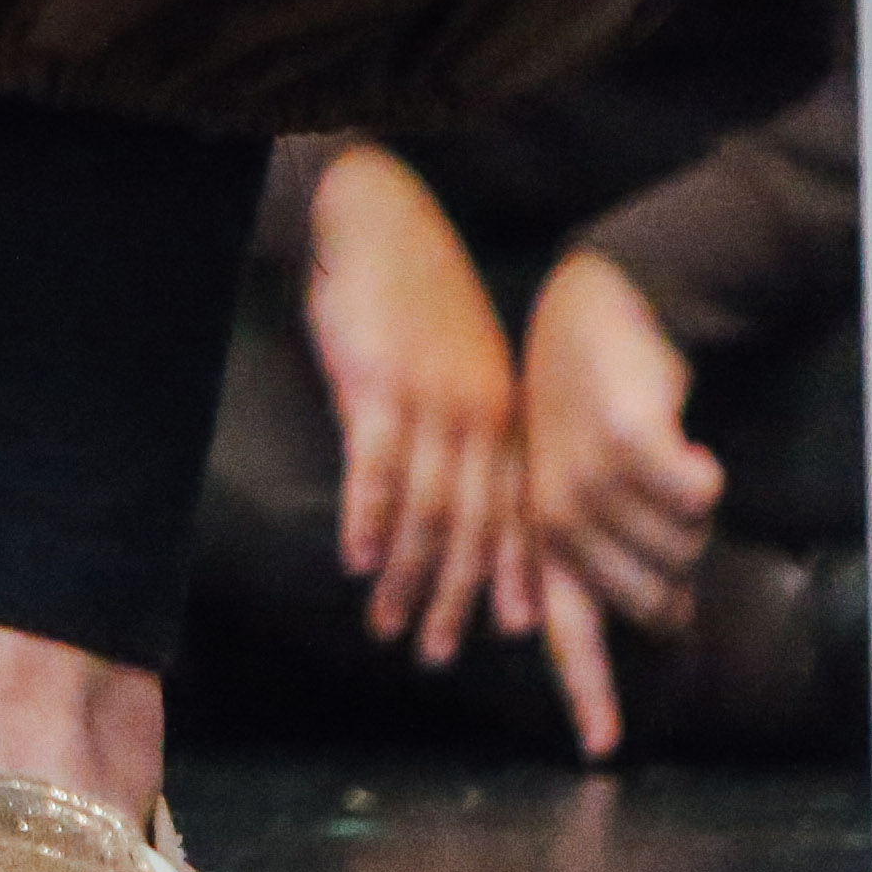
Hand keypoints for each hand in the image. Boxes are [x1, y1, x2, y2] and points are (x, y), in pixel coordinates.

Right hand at [304, 143, 519, 665]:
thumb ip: (456, 418)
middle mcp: (477, 416)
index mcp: (500, 412)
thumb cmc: (407, 288)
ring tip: (388, 624)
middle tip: (438, 652)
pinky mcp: (379, 385)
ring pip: (427, 511)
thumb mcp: (453, 358)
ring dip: (409, 577)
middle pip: (473, 526)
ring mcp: (430, 403)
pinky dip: (368, 519)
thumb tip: (438, 479)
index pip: (513, 509)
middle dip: (457, 596)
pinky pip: (376, 466)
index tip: (507, 628)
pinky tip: (358, 561)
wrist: (378, 219)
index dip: (510, 571)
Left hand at [514, 246, 724, 759]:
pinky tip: (691, 455)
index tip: (601, 751)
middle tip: (665, 516)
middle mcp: (557, 521)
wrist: (590, 318)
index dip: (590, 694)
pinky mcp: (623, 439)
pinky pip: (694, 493)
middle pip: (658, 596)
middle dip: (681, 568)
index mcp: (545, 542)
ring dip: (693, 515)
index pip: (571, 634)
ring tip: (663, 467)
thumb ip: (610, 560)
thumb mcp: (581, 490)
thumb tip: (664, 624)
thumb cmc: (593, 414)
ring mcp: (587, 480)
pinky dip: (703, 480)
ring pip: (685, 545)